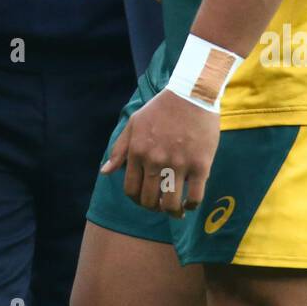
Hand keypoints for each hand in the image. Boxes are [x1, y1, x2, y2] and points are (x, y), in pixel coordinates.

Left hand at [102, 88, 217, 216]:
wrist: (191, 94)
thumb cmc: (161, 108)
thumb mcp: (134, 123)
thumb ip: (119, 149)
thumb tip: (106, 172)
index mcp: (137, 151)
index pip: (131, 190)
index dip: (136, 200)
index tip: (144, 200)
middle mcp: (155, 160)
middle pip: (149, 201)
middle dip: (153, 208)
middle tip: (160, 205)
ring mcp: (178, 164)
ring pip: (170, 204)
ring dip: (172, 212)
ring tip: (175, 209)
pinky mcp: (200, 165)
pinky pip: (194, 197)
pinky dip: (191, 205)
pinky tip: (190, 202)